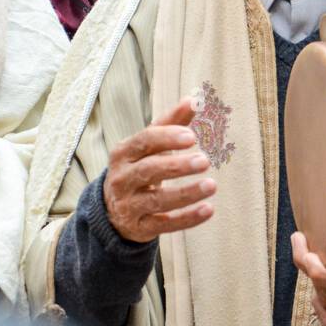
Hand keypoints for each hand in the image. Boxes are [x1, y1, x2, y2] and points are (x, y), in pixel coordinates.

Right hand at [103, 97, 216, 242]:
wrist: (114, 210)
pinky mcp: (140, 228)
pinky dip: (187, 219)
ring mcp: (129, 205)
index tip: (192, 137)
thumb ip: (172, 122)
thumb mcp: (149, 145)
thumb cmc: (139, 167)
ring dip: (186, 193)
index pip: (144, 141)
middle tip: (205, 161)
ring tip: (212, 185)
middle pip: (149, 170)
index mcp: (124, 153)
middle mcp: (122, 179)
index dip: (167, 138)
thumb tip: (195, 97)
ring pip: (157, 200)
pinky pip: (164, 224)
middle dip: (177, 165)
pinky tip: (208, 210)